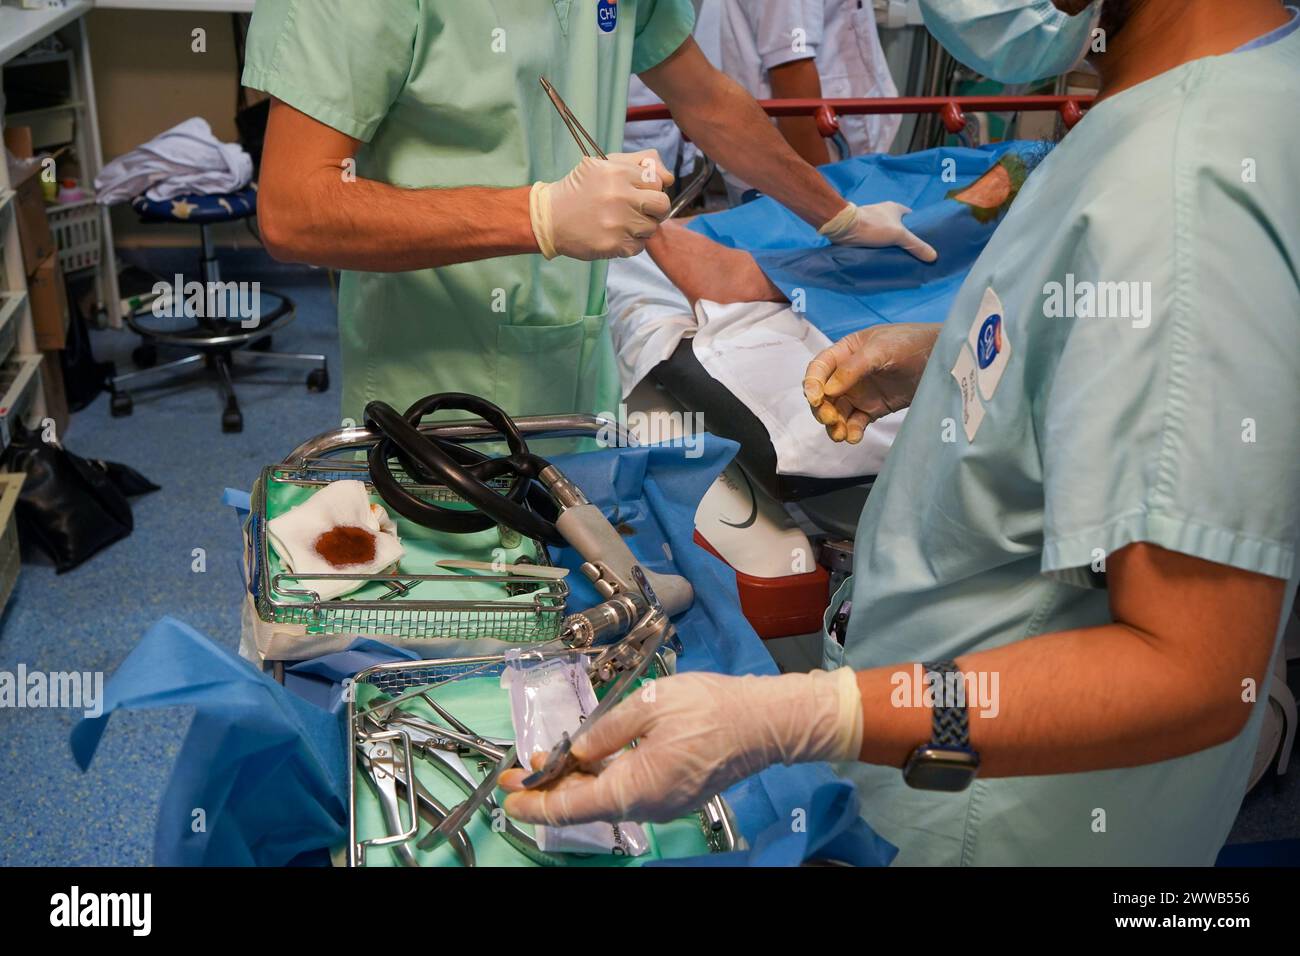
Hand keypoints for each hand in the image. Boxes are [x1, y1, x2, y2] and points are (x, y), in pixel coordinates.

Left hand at [501, 669, 860, 825]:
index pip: (570, 807)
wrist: (764, 722)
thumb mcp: (647, 705)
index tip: (507, 795)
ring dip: (575, 781)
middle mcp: (645, 806)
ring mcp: (661, 803)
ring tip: (548, 758)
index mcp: (633, 787)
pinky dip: (601, 778)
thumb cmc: (710, 708)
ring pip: (605, 798)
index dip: (533, 803)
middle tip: (518, 771)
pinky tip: (589, 758)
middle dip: (548, 789)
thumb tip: (576, 750)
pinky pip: (627, 791)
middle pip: (584, 806)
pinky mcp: (674, 793)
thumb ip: (604, 730)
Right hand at [529, 149, 673, 260]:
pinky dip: (630, 243)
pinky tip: (615, 235)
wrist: (551, 218)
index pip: (657, 182)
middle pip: (662, 205)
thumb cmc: (582, 188)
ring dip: (641, 227)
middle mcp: (620, 196)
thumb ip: (640, 162)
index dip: (651, 189)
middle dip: (656, 209)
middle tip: (642, 211)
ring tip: (621, 222)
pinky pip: (639, 246)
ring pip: (651, 228)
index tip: (638, 193)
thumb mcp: (606, 163)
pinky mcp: (614, 245)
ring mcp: (618, 223)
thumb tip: (668, 178)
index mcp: (619, 173)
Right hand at [803, 323, 940, 442]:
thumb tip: (829, 390)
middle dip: (822, 409)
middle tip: (831, 419)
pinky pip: (855, 423)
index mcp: (845, 352)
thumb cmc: (911, 343)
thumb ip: (854, 367)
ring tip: (841, 434)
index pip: (819, 368)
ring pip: (837, 412)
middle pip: (823, 395)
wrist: (942, 358)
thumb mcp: (881, 348)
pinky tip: (855, 437)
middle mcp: (847, 374)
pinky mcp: (873, 409)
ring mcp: (860, 393)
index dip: (812, 384)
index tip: (815, 399)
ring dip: (834, 424)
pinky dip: (851, 431)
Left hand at [818, 201, 937, 262]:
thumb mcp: (898, 235)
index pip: (912, 218)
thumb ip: (916, 245)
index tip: (924, 241)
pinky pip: (877, 241)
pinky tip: (886, 258)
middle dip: (906, 239)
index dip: (919, 228)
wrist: (844, 228)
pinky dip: (882, 248)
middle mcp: (885, 213)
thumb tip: (934, 256)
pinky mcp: (864, 232)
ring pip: (888, 235)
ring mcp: (874, 222)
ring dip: (893, 245)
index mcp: (896, 208)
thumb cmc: (873, 226)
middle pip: (900, 228)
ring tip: (902, 258)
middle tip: (914, 253)